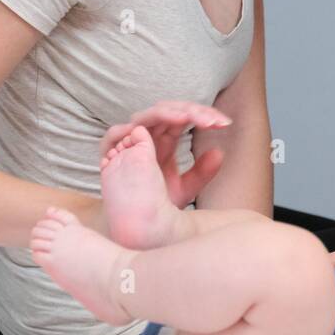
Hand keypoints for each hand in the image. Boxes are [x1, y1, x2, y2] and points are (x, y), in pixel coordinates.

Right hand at [99, 101, 231, 208]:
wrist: (136, 223)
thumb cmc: (158, 201)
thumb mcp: (185, 188)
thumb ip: (201, 172)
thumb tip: (219, 152)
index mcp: (166, 138)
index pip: (185, 117)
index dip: (204, 116)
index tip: (225, 123)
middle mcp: (150, 134)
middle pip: (170, 111)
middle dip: (191, 111)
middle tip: (210, 120)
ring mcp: (130, 140)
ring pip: (147, 116)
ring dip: (166, 114)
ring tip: (185, 118)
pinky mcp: (110, 151)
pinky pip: (114, 134)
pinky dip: (128, 130)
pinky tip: (145, 130)